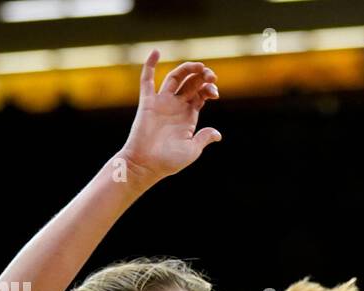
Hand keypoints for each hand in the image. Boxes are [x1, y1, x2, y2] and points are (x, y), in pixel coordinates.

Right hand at [118, 49, 220, 183]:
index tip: (215, 90)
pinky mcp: (148, 102)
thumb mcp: (192, 150)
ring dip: (186, 69)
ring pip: (175, 78)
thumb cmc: (168, 161)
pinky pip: (147, 80)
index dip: (209, 88)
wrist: (146, 165)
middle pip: (191, 83)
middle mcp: (176, 106)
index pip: (201, 95)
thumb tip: (217, 134)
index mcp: (189, 116)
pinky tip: (156, 51)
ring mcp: (162, 103)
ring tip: (199, 65)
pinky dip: (150, 65)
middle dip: (202, 76)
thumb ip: (203, 138)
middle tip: (211, 74)